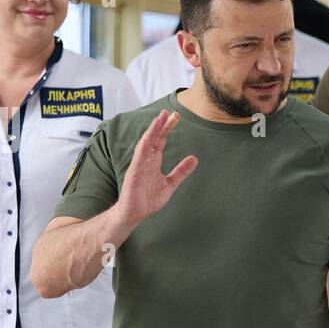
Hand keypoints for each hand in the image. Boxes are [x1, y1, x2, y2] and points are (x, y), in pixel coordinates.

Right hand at [114, 110, 197, 226]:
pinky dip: (144, 147)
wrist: (135, 214)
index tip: (175, 117)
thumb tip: (194, 158)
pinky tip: (148, 139)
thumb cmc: (148, 199)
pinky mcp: (134, 174)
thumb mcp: (170, 183)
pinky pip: (139, 158)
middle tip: (170, 113)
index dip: (167, 129)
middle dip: (161, 125)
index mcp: (153, 161)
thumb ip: (181, 171)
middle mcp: (145, 160)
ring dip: (152, 131)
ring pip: (146, 144)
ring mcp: (139, 166)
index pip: (161, 141)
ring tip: (159, 119)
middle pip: (154, 138)